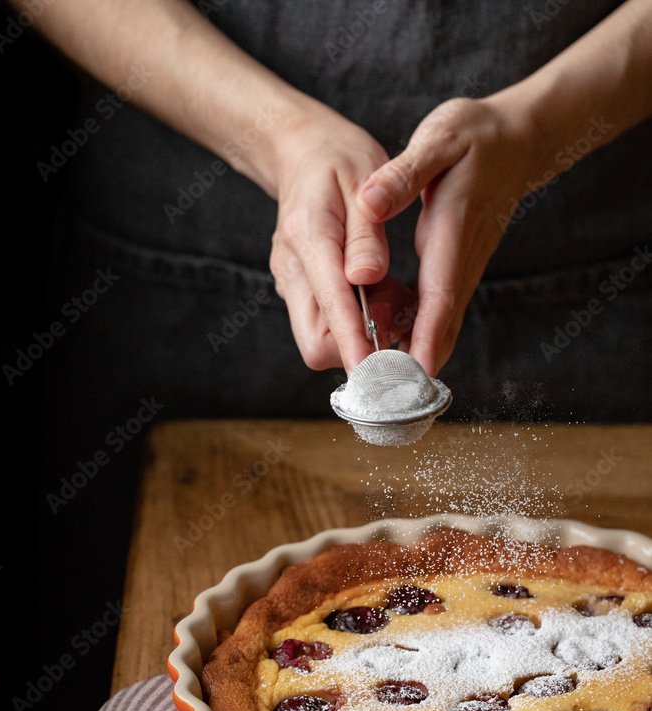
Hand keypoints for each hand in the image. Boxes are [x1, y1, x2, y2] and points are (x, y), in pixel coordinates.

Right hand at [269, 106, 416, 372]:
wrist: (299, 149)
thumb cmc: (338, 158)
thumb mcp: (362, 178)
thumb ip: (366, 234)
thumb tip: (368, 278)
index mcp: (309, 239)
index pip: (329, 311)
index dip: (355, 346)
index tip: (377, 375)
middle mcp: (293, 270)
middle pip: (317, 343)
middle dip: (359, 345)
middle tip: (396, 311)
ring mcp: (293, 284)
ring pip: (321, 339)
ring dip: (362, 332)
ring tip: (391, 290)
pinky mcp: (301, 289)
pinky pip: (327, 323)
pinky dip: (357, 319)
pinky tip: (379, 288)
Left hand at [356, 96, 535, 374]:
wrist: (517, 138)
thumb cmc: (474, 135)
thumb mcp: (438, 139)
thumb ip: (405, 173)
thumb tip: (371, 202)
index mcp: (453, 229)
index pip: (440, 293)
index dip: (427, 336)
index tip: (415, 371)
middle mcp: (463, 256)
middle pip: (444, 321)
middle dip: (421, 362)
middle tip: (392, 398)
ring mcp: (466, 265)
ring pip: (445, 320)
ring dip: (422, 353)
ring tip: (387, 385)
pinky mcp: (462, 265)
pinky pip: (443, 308)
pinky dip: (425, 333)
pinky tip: (399, 349)